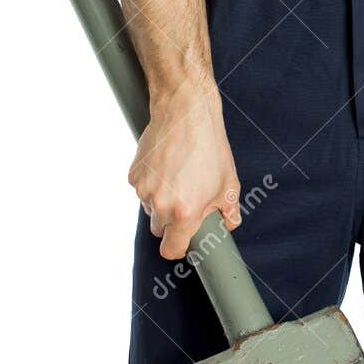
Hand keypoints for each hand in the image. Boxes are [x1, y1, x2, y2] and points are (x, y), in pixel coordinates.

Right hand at [127, 83, 242, 262]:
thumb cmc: (210, 147)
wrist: (186, 113)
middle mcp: (161, 205)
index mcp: (185, 212)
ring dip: (161, 202)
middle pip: (159, 230)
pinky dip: (152, 184)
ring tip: (179, 177)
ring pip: (150, 208)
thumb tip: (228, 225)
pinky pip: (141, 189)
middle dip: (171, 222)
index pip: (171, 250)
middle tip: (187, 201)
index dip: (179, 247)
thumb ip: (230, 212)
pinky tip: (166, 167)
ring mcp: (144, 189)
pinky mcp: (133, 175)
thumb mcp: (229, 183)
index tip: (185, 239)